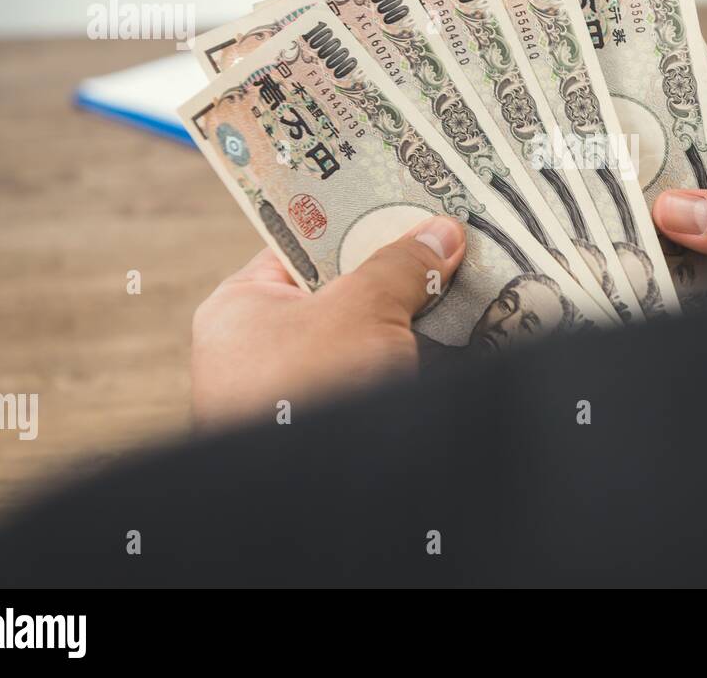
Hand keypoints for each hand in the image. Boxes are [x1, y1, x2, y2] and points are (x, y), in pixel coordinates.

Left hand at [190, 215, 465, 428]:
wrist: (314, 509)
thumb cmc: (308, 396)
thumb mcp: (363, 311)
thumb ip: (401, 265)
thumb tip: (441, 232)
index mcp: (239, 308)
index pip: (302, 244)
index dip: (357, 219)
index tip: (407, 199)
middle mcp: (260, 349)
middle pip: (340, 290)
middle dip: (395, 270)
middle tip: (449, 240)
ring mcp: (295, 393)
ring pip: (366, 338)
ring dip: (412, 319)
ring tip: (466, 282)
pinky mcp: (331, 422)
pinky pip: (379, 377)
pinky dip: (413, 363)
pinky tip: (459, 341)